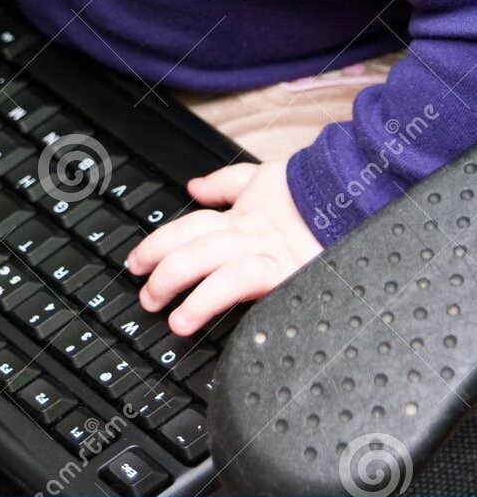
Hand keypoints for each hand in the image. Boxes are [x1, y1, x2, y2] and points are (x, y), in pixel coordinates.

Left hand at [124, 159, 323, 335]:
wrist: (358, 198)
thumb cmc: (314, 196)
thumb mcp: (265, 178)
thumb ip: (226, 183)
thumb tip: (194, 187)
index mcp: (242, 214)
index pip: (189, 225)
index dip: (158, 242)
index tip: (137, 262)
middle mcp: (248, 231)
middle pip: (193, 244)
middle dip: (163, 269)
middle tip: (145, 294)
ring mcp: (265, 250)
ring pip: (212, 263)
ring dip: (185, 290)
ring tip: (170, 317)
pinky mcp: (285, 271)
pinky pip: (239, 281)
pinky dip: (213, 296)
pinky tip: (196, 315)